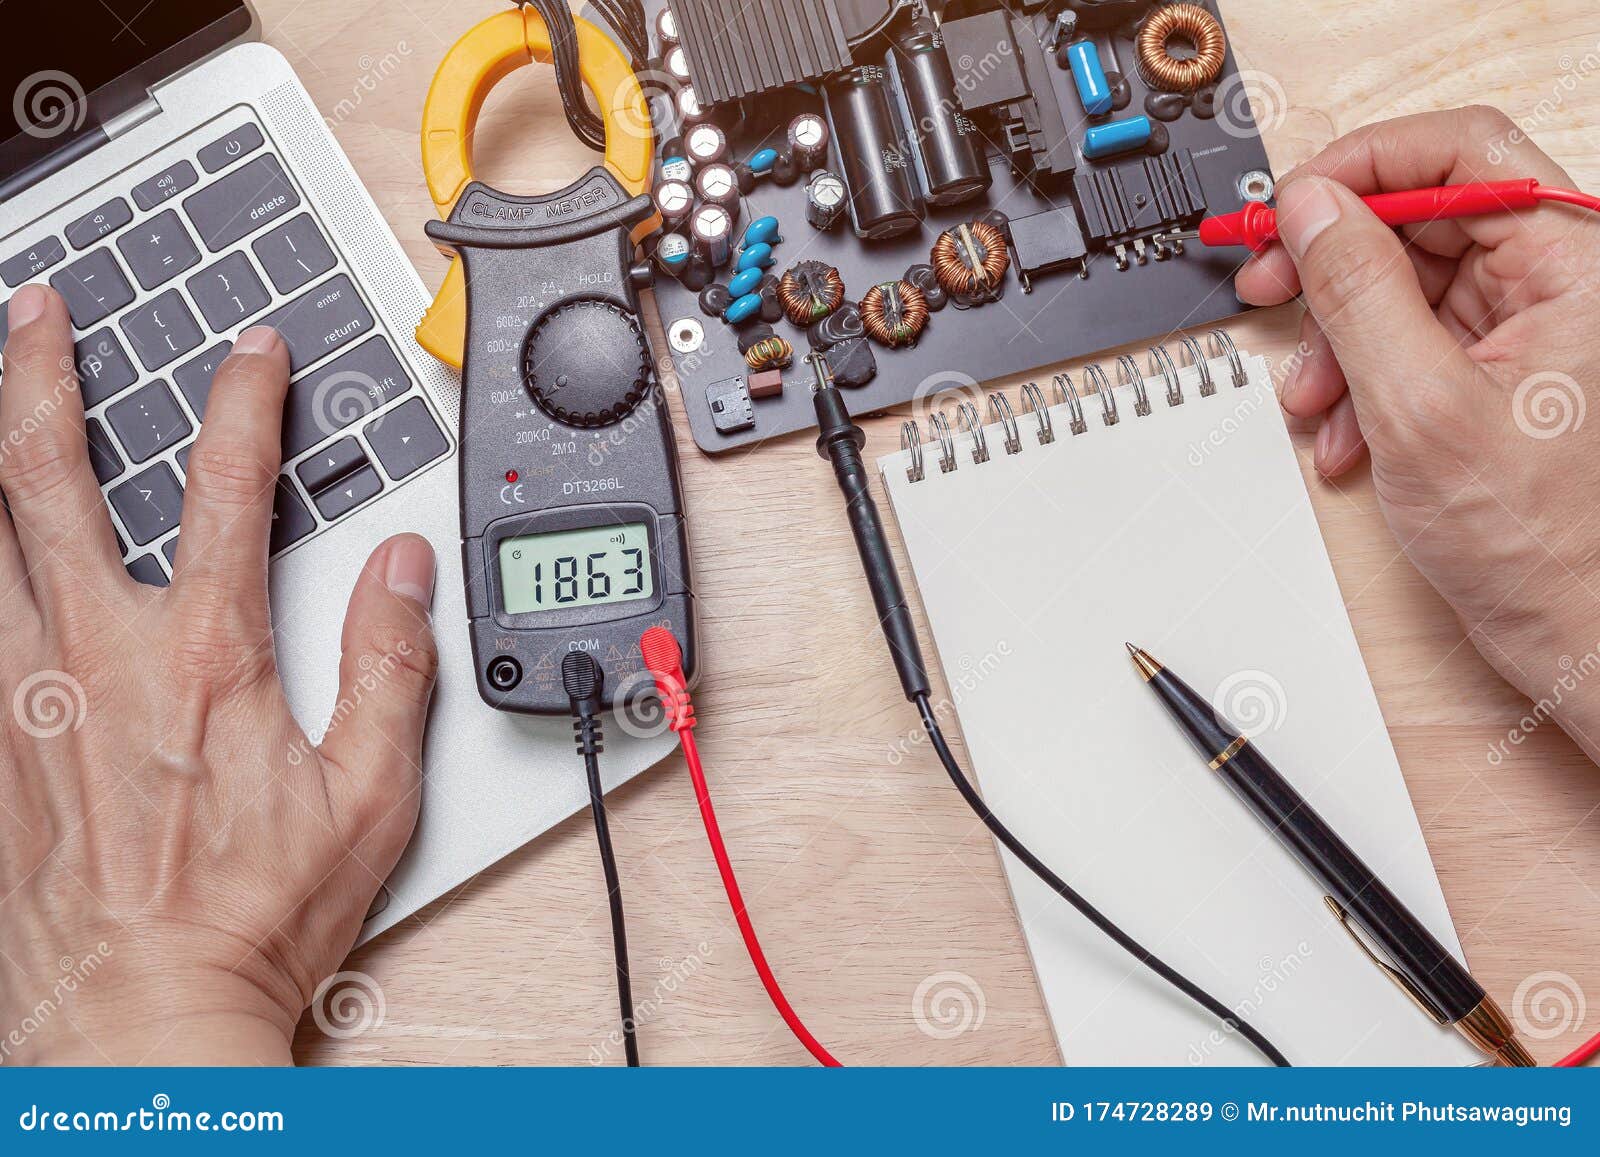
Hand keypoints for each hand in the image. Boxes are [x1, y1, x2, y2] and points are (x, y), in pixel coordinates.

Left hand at [0, 286, 437, 1064]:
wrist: (140, 1013)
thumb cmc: (252, 914)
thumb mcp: (369, 794)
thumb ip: (390, 663)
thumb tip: (401, 568)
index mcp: (206, 658)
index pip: (229, 488)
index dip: (244, 399)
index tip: (253, 350)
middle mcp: (95, 658)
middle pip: (48, 481)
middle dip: (40, 377)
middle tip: (40, 313)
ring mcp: (21, 697)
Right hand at [1237, 106, 1599, 761]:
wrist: (1573, 626)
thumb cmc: (1542, 539)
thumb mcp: (1421, 405)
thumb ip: (1359, 293)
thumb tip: (1313, 209)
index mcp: (1573, 261)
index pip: (1460, 150)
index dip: (1362, 165)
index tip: (1293, 203)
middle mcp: (1555, 280)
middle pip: (1419, 216)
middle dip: (1333, 263)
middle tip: (1268, 282)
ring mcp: (1523, 325)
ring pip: (1400, 283)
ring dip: (1336, 337)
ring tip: (1313, 397)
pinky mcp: (1492, 368)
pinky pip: (1404, 339)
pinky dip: (1357, 379)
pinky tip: (1343, 429)